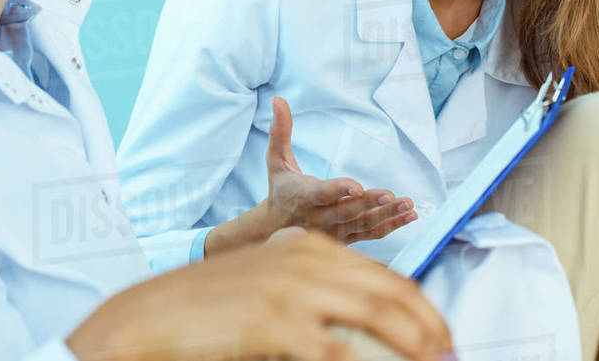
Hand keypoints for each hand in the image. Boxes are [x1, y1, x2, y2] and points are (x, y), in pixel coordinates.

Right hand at [67, 230, 452, 360]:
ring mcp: (293, 289)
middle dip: (430, 330)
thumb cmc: (211, 313)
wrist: (147, 318)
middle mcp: (308, 260)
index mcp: (310, 248)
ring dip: (413, 349)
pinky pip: (338, 354)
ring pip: (377, 320)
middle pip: (392, 294)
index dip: (422, 311)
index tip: (442, 339)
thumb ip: (315, 297)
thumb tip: (363, 329)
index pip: (386, 277)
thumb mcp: (270, 289)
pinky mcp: (276, 322)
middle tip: (451, 356)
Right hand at [207, 99, 416, 253]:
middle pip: (347, 212)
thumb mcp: (275, 160)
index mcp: (303, 196)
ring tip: (408, 204)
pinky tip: (410, 215)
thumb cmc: (280, 187)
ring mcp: (334, 231)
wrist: (275, 229)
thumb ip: (280, 131)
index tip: (357, 185)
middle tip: (391, 195)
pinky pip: (371, 234)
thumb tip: (278, 100)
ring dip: (387, 216)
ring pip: (363, 225)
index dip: (339, 190)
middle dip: (369, 204)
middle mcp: (319, 218)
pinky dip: (391, 226)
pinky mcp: (346, 238)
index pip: (322, 193)